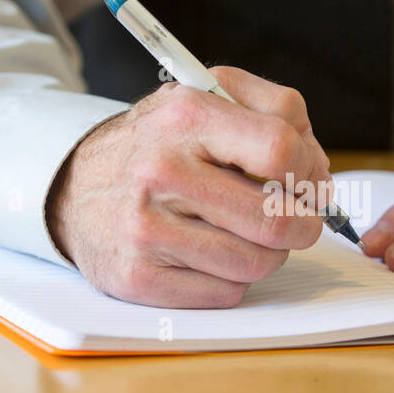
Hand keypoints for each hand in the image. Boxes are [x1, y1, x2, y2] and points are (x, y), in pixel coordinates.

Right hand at [48, 67, 328, 306]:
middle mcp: (160, 170)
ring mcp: (144, 228)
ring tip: (248, 235)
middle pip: (275, 219)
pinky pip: (225, 293)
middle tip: (294, 220)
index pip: (280, 149)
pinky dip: (232, 279)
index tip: (307, 183)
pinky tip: (212, 255)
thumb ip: (277, 112)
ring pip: (256, 262)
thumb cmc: (160, 146)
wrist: (75, 187)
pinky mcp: (137, 277)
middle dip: (300, 225)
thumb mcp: (209, 99)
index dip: (309, 172)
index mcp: (185, 116)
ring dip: (268, 255)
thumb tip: (318, 172)